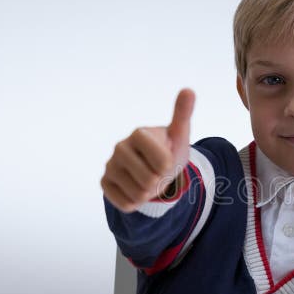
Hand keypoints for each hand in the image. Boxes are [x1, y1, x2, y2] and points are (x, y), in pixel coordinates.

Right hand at [101, 89, 195, 212]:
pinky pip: (127, 204)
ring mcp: (110, 166)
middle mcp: (120, 147)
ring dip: (149, 193)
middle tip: (158, 172)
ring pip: (139, 194)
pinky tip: (136, 188)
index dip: (170, 166)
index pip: (163, 162)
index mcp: (139, 133)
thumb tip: (189, 90)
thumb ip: (182, 113)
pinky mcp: (104, 183)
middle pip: (150, 180)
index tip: (167, 159)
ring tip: (148, 180)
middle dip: (160, 182)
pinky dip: (137, 202)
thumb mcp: (180, 134)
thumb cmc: (169, 149)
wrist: (155, 169)